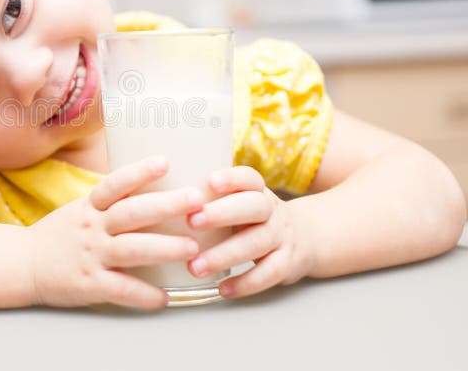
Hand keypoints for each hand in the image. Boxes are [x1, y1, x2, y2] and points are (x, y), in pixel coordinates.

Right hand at [26, 156, 203, 309]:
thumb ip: (111, 202)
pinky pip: (120, 289)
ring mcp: (90, 255)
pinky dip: (144, 294)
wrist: (23, 264)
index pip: (115, 183)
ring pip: (131, 249)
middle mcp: (92, 227)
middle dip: (166, 205)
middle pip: (131, 213)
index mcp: (90, 206)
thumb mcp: (81, 209)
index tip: (164, 162)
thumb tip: (154, 187)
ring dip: (163, 248)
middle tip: (196, 200)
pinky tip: (165, 297)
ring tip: (191, 248)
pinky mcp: (89, 284)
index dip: (139, 172)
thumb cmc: (60, 235)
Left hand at [186, 166, 314, 298]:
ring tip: (195, 267)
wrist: (306, 237)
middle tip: (192, 221)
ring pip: (257, 243)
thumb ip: (212, 197)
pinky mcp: (288, 263)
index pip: (249, 178)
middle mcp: (272, 210)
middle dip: (222, 213)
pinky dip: (245, 283)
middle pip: (253, 207)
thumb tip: (161, 195)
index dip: (232, 178)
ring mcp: (282, 236)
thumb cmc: (254, 218)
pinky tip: (223, 289)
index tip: (210, 181)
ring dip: (224, 255)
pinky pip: (269, 274)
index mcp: (257, 191)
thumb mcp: (241, 200)